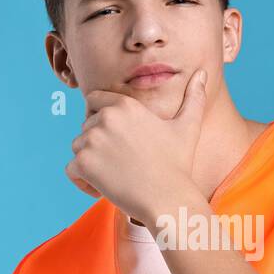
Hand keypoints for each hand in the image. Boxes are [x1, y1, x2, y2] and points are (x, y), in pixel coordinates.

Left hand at [65, 68, 207, 221]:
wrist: (168, 199)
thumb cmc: (179, 165)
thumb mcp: (188, 127)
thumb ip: (194, 98)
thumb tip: (202, 74)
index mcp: (126, 105)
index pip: (93, 100)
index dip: (99, 118)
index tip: (114, 139)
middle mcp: (105, 118)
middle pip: (86, 127)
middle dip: (98, 145)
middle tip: (122, 164)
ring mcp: (92, 140)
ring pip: (78, 148)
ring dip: (91, 163)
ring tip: (115, 177)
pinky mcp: (83, 163)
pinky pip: (71, 170)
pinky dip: (82, 182)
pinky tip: (103, 190)